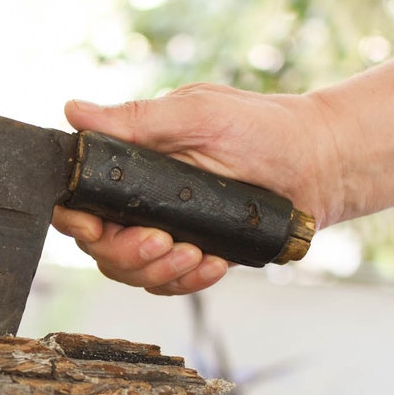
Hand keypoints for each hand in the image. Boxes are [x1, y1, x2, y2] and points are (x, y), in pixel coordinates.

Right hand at [52, 84, 339, 294]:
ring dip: (156, 270)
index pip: (79, 199)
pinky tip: (212, 264)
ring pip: (130, 272)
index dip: (76, 219)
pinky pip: (170, 284)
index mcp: (130, 164)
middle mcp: (140, 200)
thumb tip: (74, 110)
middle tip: (162, 240)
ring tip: (193, 253)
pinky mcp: (191, 255)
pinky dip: (188, 281)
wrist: (319, 164)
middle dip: (126, 252)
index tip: (95, 226)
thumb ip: (134, 120)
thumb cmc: (262, 128)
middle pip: (99, 247)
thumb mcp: (197, 114)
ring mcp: (164, 230)